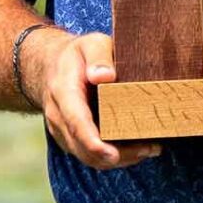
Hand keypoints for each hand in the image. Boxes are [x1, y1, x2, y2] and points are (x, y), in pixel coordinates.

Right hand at [28, 29, 161, 169]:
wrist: (52, 66)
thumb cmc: (78, 54)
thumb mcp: (90, 44)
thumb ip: (98, 56)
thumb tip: (105, 76)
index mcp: (64, 93)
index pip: (77, 123)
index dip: (94, 143)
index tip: (114, 154)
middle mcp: (59, 117)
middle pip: (84, 148)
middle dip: (117, 155)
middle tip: (150, 149)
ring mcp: (63, 131)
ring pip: (88, 157)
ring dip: (119, 159)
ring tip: (150, 149)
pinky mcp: (71, 139)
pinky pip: (90, 155)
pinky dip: (114, 156)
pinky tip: (138, 148)